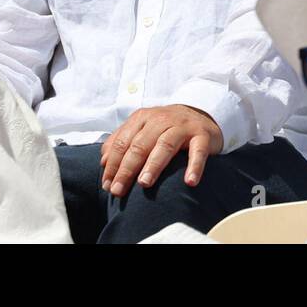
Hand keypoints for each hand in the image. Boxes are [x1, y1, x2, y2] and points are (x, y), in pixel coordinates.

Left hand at [100, 105, 223, 197]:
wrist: (201, 116)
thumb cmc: (166, 128)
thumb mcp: (142, 129)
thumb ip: (121, 142)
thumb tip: (104, 161)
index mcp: (143, 118)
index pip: (123, 142)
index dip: (113, 164)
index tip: (107, 185)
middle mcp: (162, 119)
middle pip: (140, 145)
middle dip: (127, 169)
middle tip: (118, 190)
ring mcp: (183, 127)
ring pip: (165, 145)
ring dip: (154, 165)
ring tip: (144, 184)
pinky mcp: (203, 135)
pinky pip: (198, 151)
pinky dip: (195, 166)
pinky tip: (189, 182)